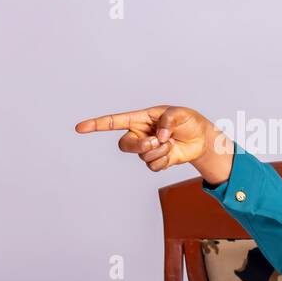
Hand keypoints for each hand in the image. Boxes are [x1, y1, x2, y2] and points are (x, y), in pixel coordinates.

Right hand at [73, 105, 228, 177]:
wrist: (201, 139)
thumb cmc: (188, 121)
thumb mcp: (180, 114)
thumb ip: (167, 121)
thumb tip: (158, 137)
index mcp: (140, 118)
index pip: (114, 121)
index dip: (96, 125)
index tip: (80, 128)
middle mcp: (140, 134)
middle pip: (125, 145)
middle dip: (140, 145)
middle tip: (156, 141)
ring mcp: (146, 149)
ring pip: (142, 157)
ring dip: (159, 151)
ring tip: (170, 143)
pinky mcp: (155, 161)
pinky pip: (152, 166)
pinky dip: (164, 161)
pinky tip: (171, 153)